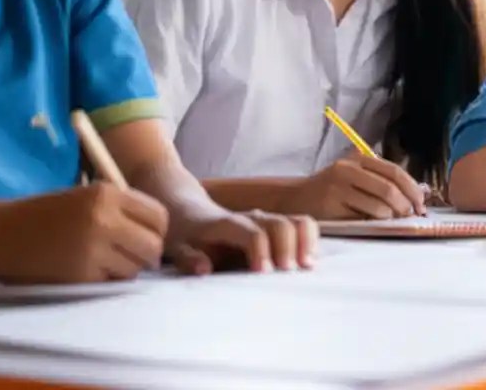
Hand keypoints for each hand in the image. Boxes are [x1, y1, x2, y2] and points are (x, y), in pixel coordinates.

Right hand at [0, 183, 167, 283]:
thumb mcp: (85, 198)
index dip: (155, 230)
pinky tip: (83, 270)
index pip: (159, 216)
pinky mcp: (80, 276)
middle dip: (145, 254)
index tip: (143, 236)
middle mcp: (104, 219)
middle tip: (128, 256)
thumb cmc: (42, 216)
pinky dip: (103, 281)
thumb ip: (120, 209)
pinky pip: (111, 283)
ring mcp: (93, 249)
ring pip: (135, 268)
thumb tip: (159, 231)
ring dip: (124, 270)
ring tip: (100, 262)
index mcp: (107, 194)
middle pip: (153, 245)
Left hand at [168, 209, 318, 273]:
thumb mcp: (175, 248)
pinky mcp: (276, 227)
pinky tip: (309, 263)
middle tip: (288, 274)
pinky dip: (310, 242)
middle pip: (280, 224)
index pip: (251, 233)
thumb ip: (188, 258)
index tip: (263, 274)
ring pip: (297, 221)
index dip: (260, 251)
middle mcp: (252, 218)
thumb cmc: (184, 235)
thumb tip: (205, 269)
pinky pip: (302, 226)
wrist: (189, 212)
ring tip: (307, 268)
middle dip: (288, 248)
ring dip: (306, 243)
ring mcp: (267, 220)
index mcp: (227, 224)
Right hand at [296, 152, 426, 219]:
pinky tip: (370, 223)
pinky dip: (373, 223)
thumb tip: (416, 196)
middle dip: (405, 206)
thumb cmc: (332, 190)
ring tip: (389, 220)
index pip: (395, 172)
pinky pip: (363, 218)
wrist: (295, 198)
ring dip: (390, 217)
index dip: (412, 189)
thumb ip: (381, 180)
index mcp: (359, 158)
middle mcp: (348, 169)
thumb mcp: (355, 176)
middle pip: (389, 189)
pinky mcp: (331, 206)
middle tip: (409, 216)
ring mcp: (338, 187)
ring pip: (379, 206)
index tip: (421, 204)